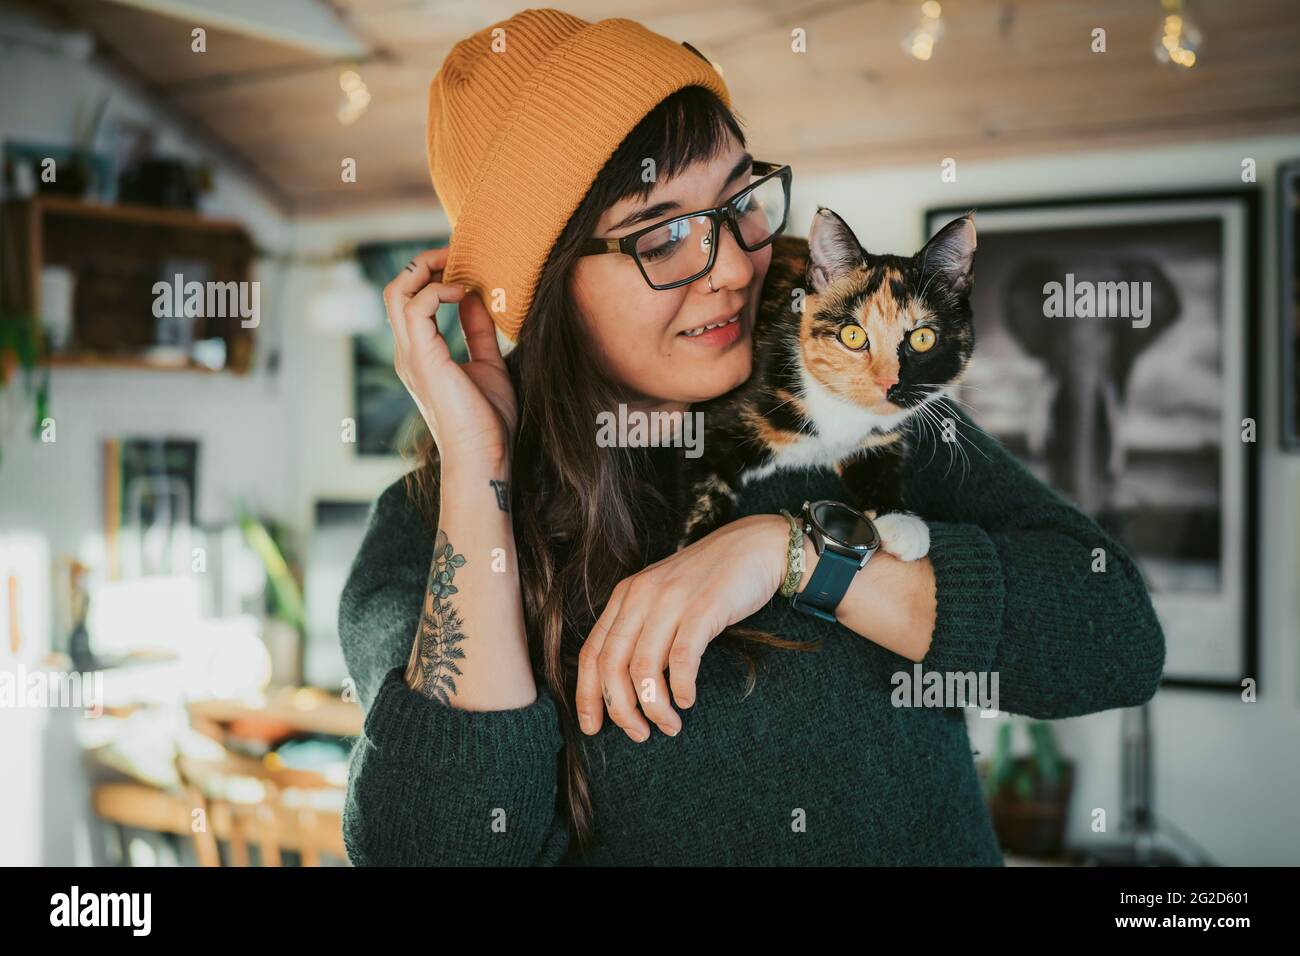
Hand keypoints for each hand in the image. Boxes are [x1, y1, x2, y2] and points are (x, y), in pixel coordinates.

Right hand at [383, 246, 516, 473]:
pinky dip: (439, 290)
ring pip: (398, 291)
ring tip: (458, 265)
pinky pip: (417, 306)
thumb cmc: (487, 421)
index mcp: (420, 354)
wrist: (483, 456)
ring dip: (428, 268)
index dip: (432, 275)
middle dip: (425, 263)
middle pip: (397, 288)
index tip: (463, 264)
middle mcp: (408, 352)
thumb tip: (476, 298)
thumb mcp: (488, 365)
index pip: (410, 300)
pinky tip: (464, 293)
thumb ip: (478, 332)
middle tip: (457, 254)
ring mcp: (411, 355)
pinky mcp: (422, 358)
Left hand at [576, 514, 789, 740]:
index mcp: (626, 595)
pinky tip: (687, 700)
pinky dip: (681, 688)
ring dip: (654, 707)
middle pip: (612, 665)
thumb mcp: (663, 597)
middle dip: (620, 709)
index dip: (587, 694)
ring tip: (669, 725)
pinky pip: (681, 659)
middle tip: (639, 734)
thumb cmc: (710, 580)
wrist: (755, 546)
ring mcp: (671, 600)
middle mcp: (641, 596)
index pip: (592, 652)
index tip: (593, 727)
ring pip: (644, 668)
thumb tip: (626, 684)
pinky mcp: (703, 608)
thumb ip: (642, 629)